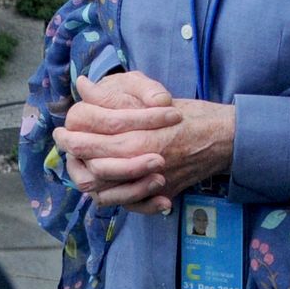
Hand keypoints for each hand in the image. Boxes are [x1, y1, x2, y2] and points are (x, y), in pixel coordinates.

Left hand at [56, 74, 234, 214]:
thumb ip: (118, 98)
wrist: (227, 138)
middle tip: (66, 144)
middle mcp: (143, 164)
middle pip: (94, 170)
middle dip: (75, 158)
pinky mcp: (162, 194)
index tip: (62, 130)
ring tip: (81, 165)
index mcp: (140, 138)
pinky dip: (116, 197)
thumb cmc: (194, 114)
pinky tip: (108, 184)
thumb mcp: (156, 99)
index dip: (72, 137)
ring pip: (107, 192)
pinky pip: (129, 204)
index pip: (92, 143)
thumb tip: (85, 84)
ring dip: (90, 179)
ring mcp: (152, 183)